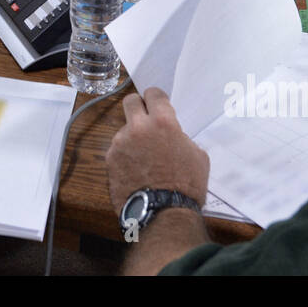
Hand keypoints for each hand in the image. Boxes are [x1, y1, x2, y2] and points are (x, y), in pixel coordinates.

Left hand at [107, 87, 209, 211]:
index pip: (154, 93)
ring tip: (144, 157)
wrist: (163, 213)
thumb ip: (181, 138)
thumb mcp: (197, 156)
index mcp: (163, 122)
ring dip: (132, 137)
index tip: (158, 103)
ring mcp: (120, 142)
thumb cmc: (186, 185)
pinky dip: (125, 155)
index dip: (156, 98)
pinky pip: (117, 150)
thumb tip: (173, 137)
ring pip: (124, 129)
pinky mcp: (110, 159)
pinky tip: (135, 170)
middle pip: (130, 101)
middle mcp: (138, 127)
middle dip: (138, 107)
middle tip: (145, 119)